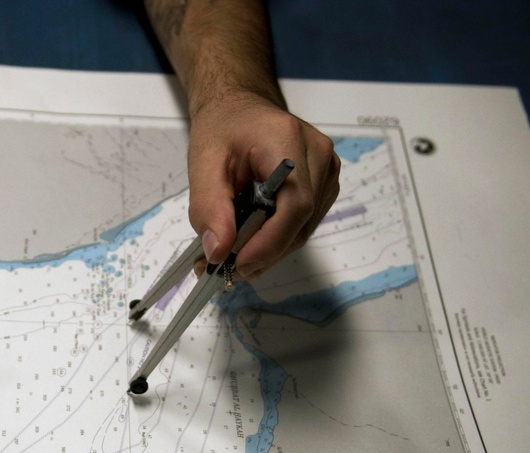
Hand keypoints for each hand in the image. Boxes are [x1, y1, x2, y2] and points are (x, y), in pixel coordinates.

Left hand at [187, 89, 340, 277]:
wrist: (240, 108)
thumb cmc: (223, 129)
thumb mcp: (203, 162)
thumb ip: (208, 207)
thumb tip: (219, 250)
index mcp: (288, 140)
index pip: (295, 204)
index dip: (269, 242)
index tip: (239, 264)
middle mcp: (318, 154)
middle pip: (300, 222)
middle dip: (263, 252)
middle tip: (225, 268)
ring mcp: (327, 170)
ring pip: (303, 229)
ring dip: (269, 250)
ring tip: (233, 255)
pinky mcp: (325, 184)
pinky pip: (304, 223)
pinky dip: (277, 238)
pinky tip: (251, 240)